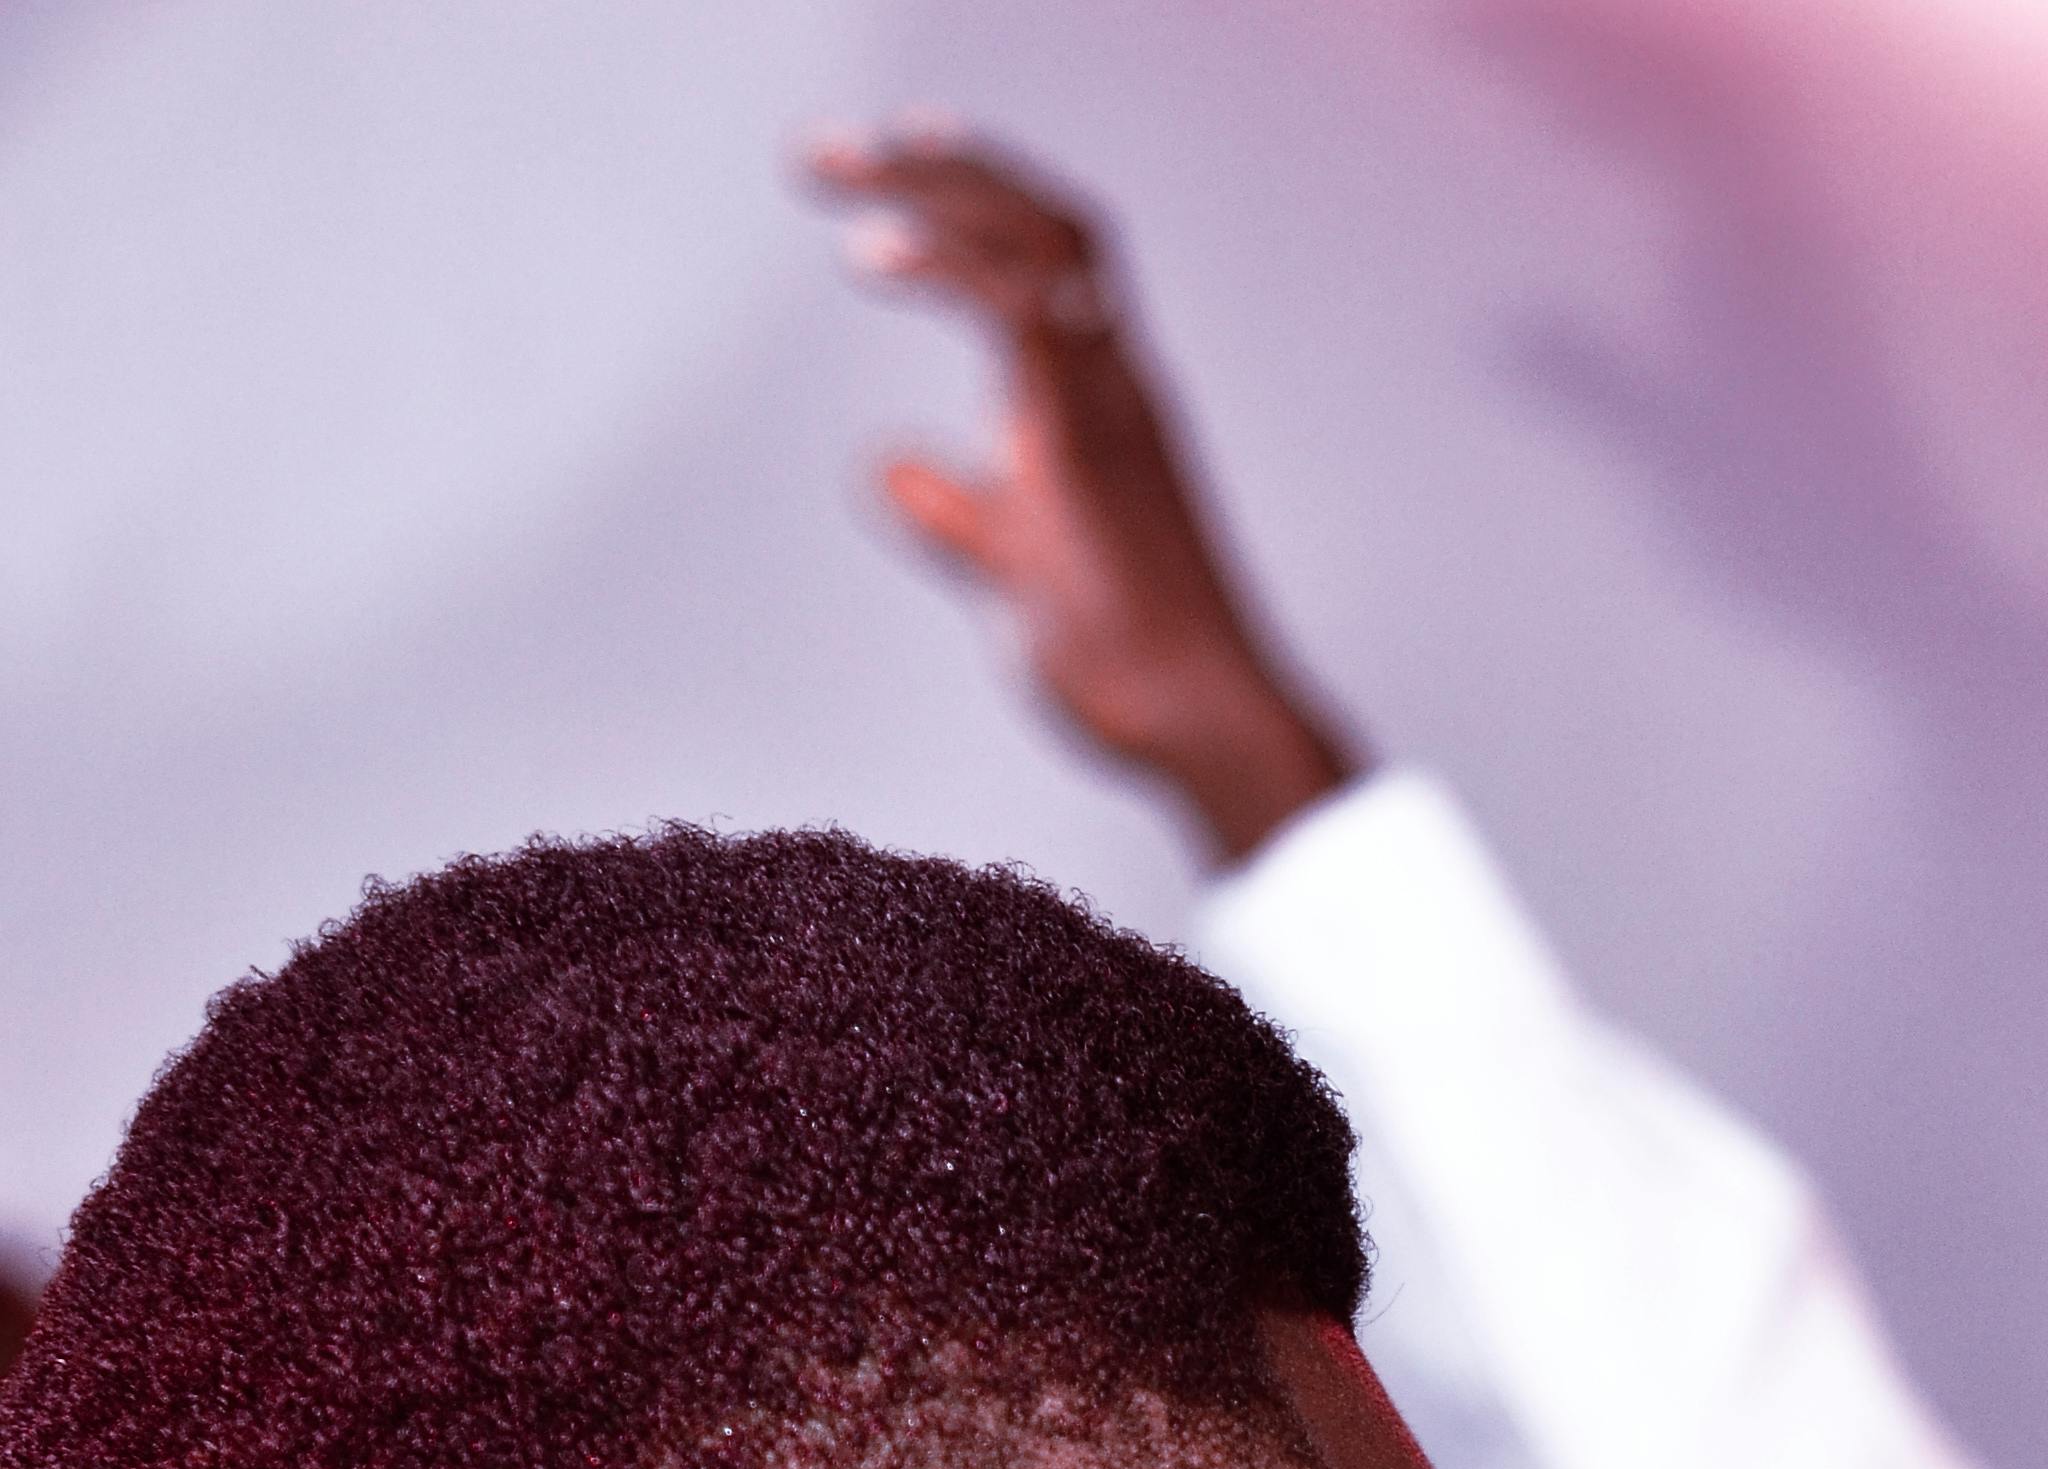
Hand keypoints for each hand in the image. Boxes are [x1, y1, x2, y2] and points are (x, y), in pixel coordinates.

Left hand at [801, 127, 1360, 864]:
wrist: (1205, 729)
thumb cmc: (1131, 667)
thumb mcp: (1014, 569)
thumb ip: (955, 512)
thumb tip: (889, 467)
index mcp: (1107, 402)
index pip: (1049, 260)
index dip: (968, 204)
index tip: (880, 185)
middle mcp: (1118, 384)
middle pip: (1046, 221)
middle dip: (944, 166)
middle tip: (837, 155)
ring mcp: (1113, 408)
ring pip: (1041, 239)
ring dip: (940, 186)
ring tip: (848, 167)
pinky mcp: (1095, 444)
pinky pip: (1025, 313)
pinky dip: (950, 263)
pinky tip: (878, 253)